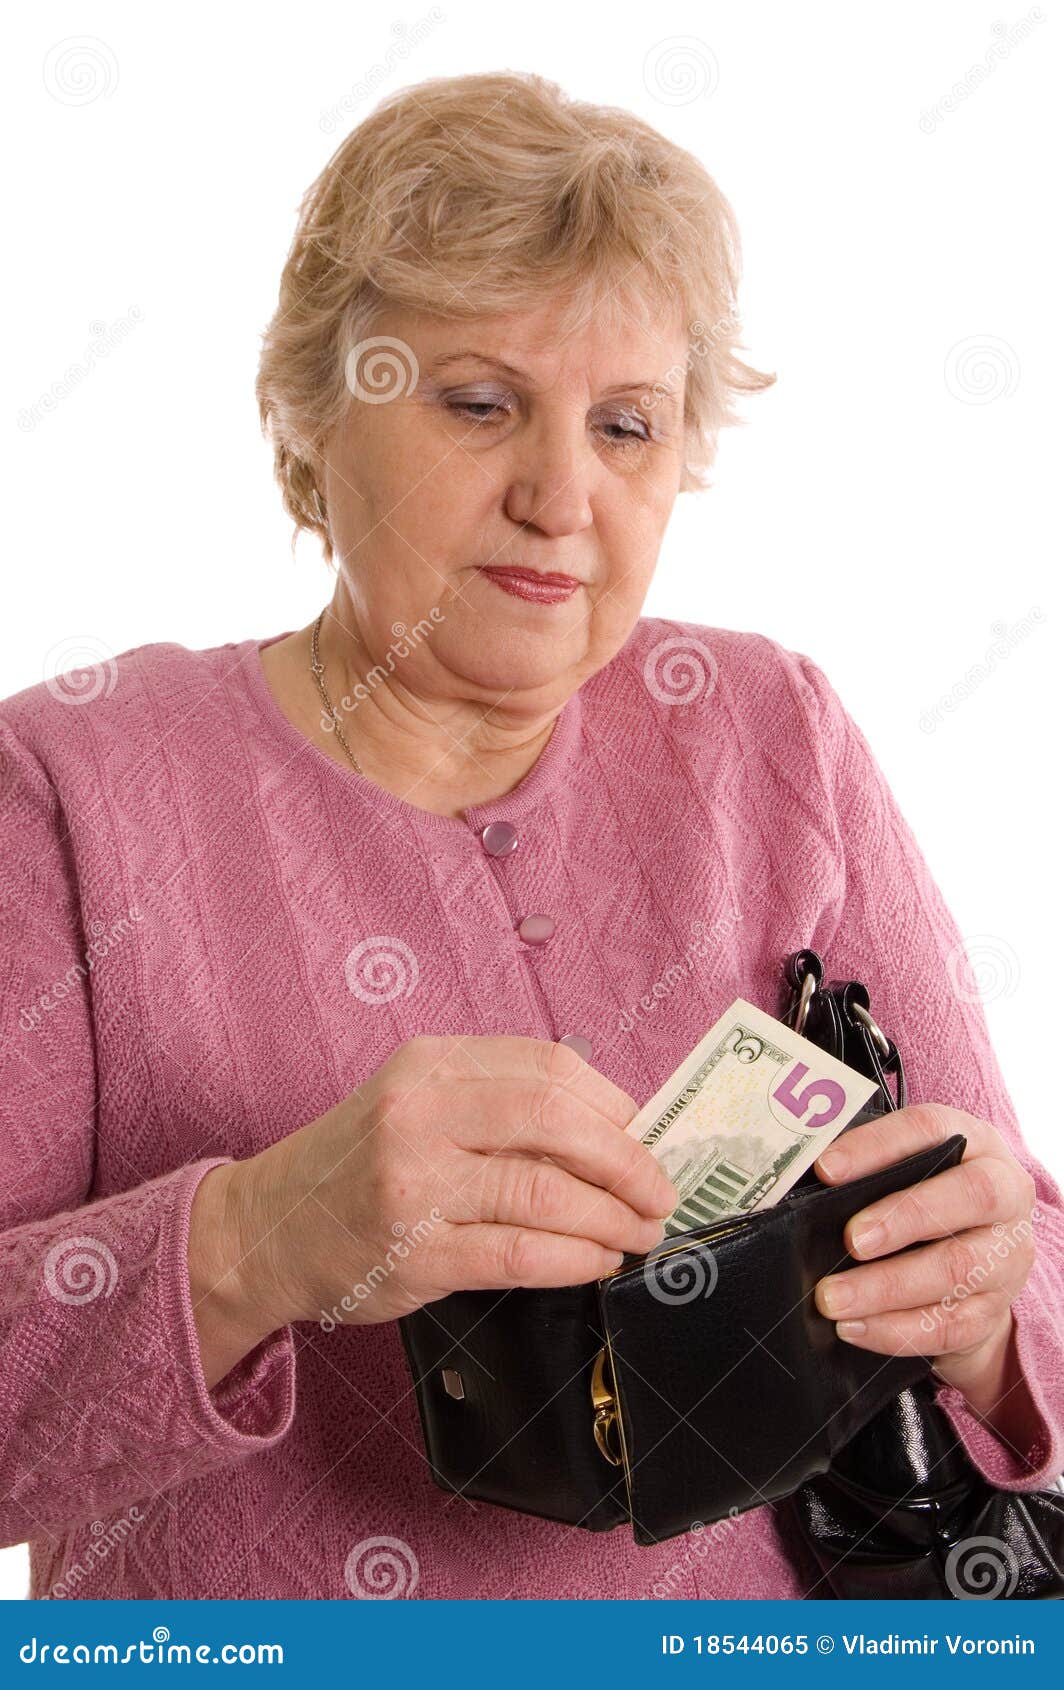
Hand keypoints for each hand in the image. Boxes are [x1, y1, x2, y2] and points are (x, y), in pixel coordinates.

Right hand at [215, 1035, 676, 1334]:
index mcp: (432, 1064)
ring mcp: (414, 1184)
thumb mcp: (418, 1103)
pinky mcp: (416, 1253)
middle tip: (659, 1192)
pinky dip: (575, 1258)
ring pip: (546, 1191)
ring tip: (639, 1233)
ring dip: (612, 1217)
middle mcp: (420, 1113)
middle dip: (627, 1160)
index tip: (641, 1133)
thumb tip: (615, 1128)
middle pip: (557, 1120)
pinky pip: (521, 1254)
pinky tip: (596, 1260)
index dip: (611, 1103)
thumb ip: (499, 1103)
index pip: (548, 1066)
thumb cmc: (361, 1163)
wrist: (267, 1229)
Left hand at [811, 1103, 1037, 1406]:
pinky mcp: (993, 1311)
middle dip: (904, 1217)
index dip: (877, 1147)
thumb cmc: (924, 1204)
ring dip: (887, 1287)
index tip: (825, 1169)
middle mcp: (1005, 1194)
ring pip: (956, 1270)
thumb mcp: (904, 1174)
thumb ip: (863, 1171)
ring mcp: (1006, 1256)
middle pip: (970, 1196)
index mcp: (975, 1144)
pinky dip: (896, 1330)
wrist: (978, 1272)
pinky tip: (854, 1328)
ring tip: (833, 1298)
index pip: (930, 1129)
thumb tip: (796, 1178)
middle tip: (851, 1240)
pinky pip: (950, 1326)